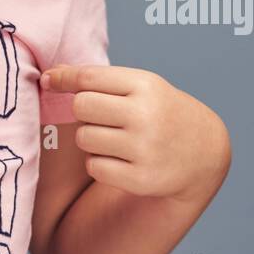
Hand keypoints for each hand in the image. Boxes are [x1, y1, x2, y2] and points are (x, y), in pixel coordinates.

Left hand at [41, 64, 230, 203]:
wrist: (204, 153)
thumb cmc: (161, 113)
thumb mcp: (141, 87)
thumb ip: (97, 79)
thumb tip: (50, 75)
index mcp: (147, 86)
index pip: (89, 78)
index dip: (63, 78)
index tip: (49, 80)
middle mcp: (146, 115)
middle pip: (81, 107)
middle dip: (84, 112)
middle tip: (103, 117)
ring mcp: (144, 148)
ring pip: (83, 138)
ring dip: (91, 139)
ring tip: (116, 139)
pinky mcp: (139, 179)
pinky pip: (93, 167)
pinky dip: (100, 164)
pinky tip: (121, 160)